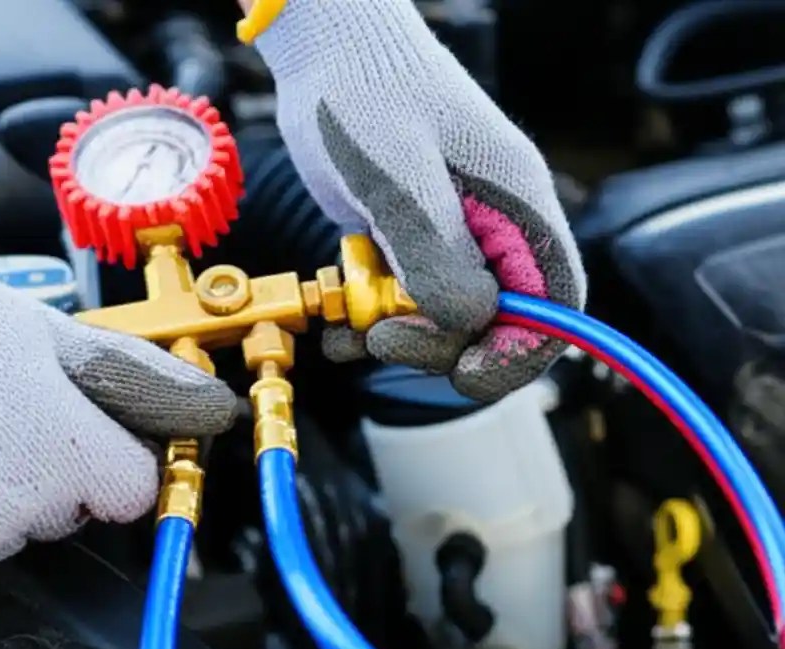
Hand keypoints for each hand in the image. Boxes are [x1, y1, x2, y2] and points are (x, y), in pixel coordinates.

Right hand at [0, 222, 236, 589]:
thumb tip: (213, 406)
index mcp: (74, 452)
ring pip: (4, 534)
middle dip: (40, 475)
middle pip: (63, 512)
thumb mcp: (55, 337)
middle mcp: (29, 506)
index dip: (103, 459)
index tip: (67, 433)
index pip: (129, 490)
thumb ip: (136, 379)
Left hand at [245, 0, 585, 400]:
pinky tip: (341, 323)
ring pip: (446, 319)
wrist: (323, 49)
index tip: (466, 370)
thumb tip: (467, 321)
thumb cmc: (366, 90)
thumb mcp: (398, 175)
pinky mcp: (408, 239)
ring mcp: (450, 234)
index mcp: (516, 205)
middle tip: (384, 336)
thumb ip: (435, 251)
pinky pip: (406, 301)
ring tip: (352, 331)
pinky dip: (374, 321)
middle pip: (497, 322)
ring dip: (401, 337)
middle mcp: (492, 226)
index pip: (554, 302)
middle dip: (444, 345)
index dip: (522, 349)